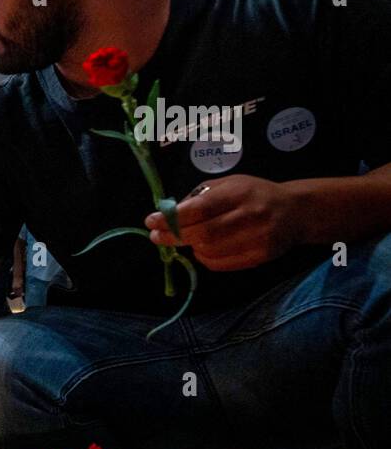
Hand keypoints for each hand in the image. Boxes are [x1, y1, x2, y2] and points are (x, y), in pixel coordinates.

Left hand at [145, 175, 301, 270]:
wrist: (296, 212)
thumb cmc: (254, 194)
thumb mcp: (229, 184)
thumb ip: (200, 196)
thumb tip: (168, 213)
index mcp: (240, 193)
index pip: (199, 208)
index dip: (171, 218)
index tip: (151, 221)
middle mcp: (250, 216)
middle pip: (203, 234)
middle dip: (173, 237)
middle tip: (155, 236)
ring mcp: (257, 239)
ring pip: (209, 251)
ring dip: (189, 247)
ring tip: (184, 239)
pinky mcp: (259, 257)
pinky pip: (220, 264)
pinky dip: (204, 258)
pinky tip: (202, 248)